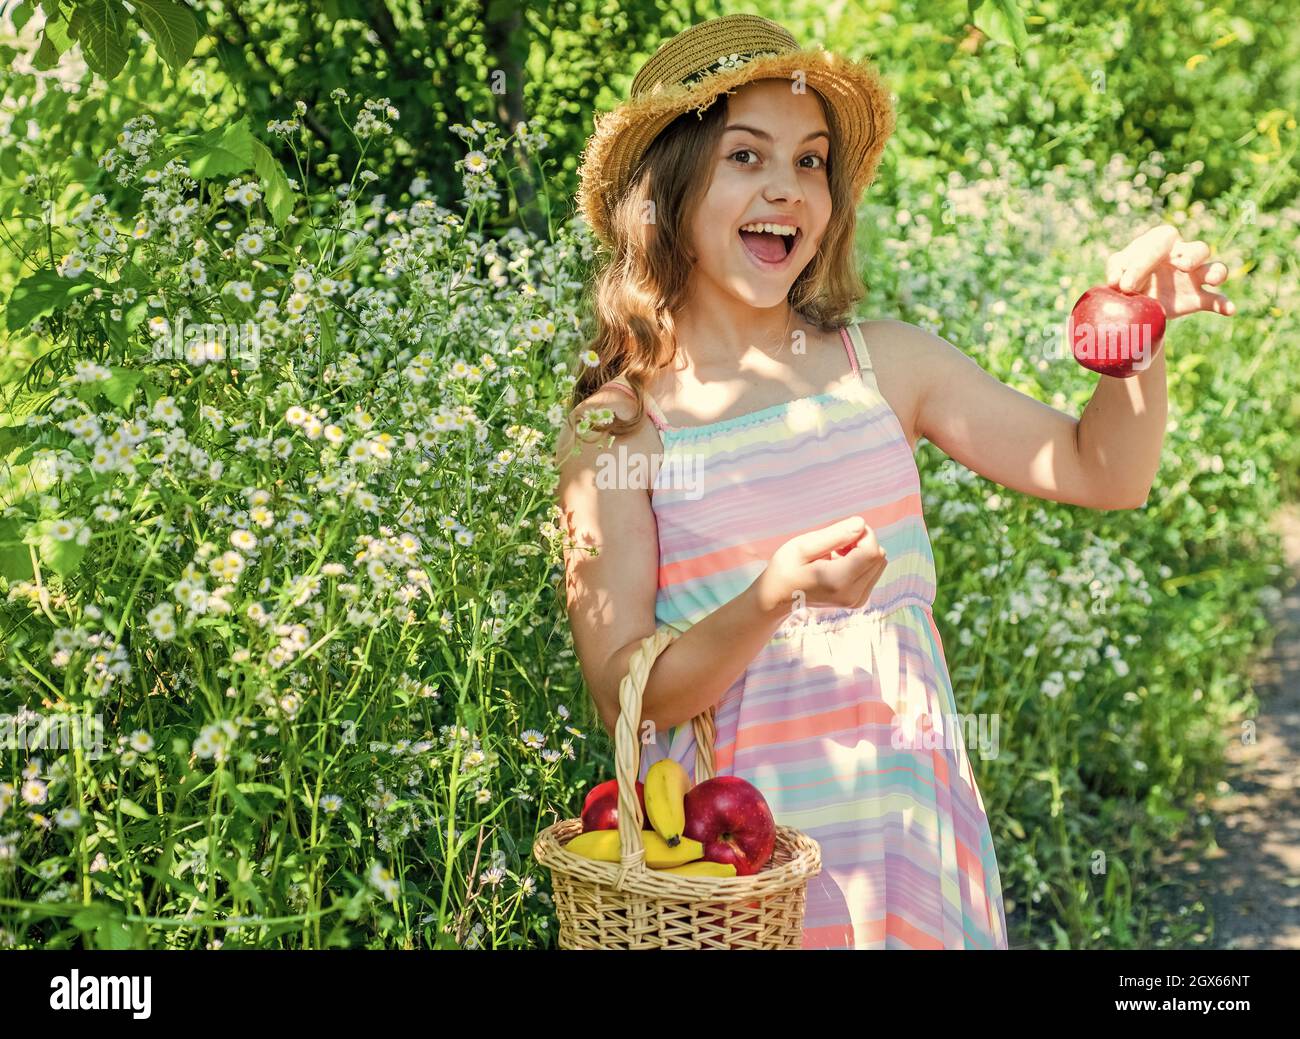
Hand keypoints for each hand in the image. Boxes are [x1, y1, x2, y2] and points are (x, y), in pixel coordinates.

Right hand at [753, 516, 887, 616]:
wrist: (778, 597)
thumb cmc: (786, 568)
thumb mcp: (803, 546)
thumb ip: (834, 535)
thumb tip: (861, 523)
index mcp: (837, 581)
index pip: (872, 551)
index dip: (863, 533)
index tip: (841, 531)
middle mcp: (851, 594)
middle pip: (879, 557)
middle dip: (862, 541)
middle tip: (836, 542)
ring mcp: (856, 601)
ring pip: (879, 564)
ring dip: (862, 551)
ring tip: (837, 553)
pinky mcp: (858, 601)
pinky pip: (873, 572)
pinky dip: (861, 562)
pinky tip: (840, 562)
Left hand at [1105, 223, 1237, 320]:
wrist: (1134, 300)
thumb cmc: (1126, 274)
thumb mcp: (1117, 267)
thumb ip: (1116, 268)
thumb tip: (1117, 280)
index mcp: (1163, 242)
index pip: (1162, 240)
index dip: (1144, 260)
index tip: (1125, 285)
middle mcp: (1183, 255)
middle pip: (1199, 248)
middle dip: (1193, 255)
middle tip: (1182, 265)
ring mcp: (1193, 277)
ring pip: (1215, 268)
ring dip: (1216, 272)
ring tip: (1211, 279)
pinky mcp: (1196, 298)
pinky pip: (1215, 300)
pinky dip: (1223, 304)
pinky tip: (1229, 310)